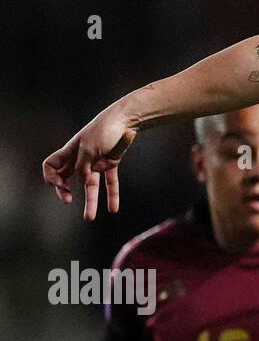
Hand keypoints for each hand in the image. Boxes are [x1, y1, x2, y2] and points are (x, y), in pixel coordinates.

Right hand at [42, 102, 139, 219]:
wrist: (125, 121)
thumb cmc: (104, 131)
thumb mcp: (89, 150)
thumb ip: (84, 167)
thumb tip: (83, 182)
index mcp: (69, 152)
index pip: (51, 165)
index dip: (51, 176)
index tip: (59, 184)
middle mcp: (80, 158)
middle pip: (66, 178)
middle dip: (63, 190)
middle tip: (67, 200)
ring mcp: (95, 162)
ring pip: (89, 186)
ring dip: (89, 202)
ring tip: (88, 218)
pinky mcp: (110, 164)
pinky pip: (110, 183)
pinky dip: (112, 195)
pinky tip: (113, 209)